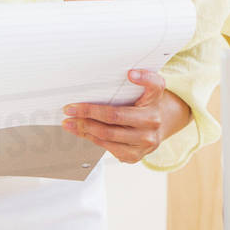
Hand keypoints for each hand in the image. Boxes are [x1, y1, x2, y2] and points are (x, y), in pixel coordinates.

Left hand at [62, 70, 192, 162]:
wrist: (159, 127)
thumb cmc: (146, 105)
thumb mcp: (148, 88)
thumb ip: (143, 79)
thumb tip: (130, 74)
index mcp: (156, 100)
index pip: (154, 86)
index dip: (143, 78)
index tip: (130, 74)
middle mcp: (153, 121)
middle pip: (115, 116)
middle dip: (88, 113)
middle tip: (70, 109)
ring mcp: (145, 142)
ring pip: (108, 135)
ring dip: (84, 129)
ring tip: (70, 123)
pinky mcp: (135, 156)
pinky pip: (108, 148)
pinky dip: (92, 139)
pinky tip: (83, 132)